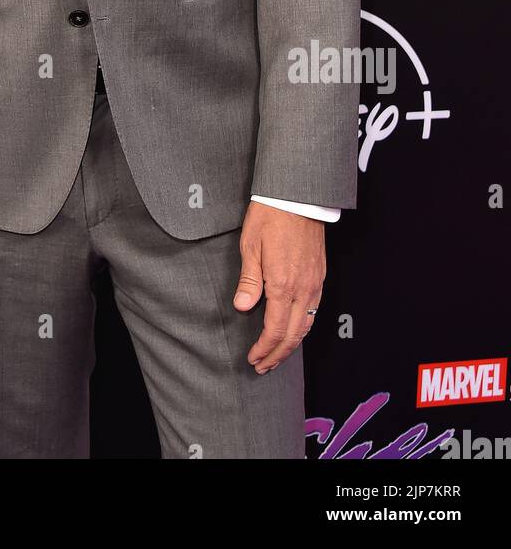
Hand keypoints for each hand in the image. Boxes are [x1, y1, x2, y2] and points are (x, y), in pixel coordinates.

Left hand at [232, 200, 324, 373]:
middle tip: (263, 366)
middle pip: (293, 334)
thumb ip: (249, 280)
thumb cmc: (270, 216)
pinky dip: (303, 328)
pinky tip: (294, 331)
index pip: (275, 329)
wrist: (298, 196)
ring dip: (291, 345)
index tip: (253, 358)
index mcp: (282, 284)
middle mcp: (302, 288)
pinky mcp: (320, 276)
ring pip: (306, 325)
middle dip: (277, 355)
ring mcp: (314, 283)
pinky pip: (314, 310)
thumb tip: (243, 307)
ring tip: (276, 356)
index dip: (264, 348)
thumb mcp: (250, 245)